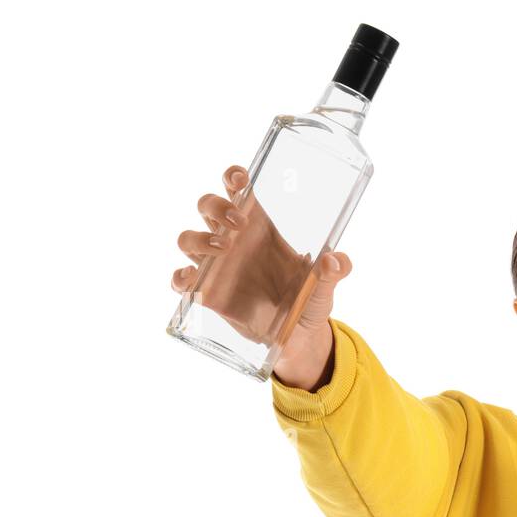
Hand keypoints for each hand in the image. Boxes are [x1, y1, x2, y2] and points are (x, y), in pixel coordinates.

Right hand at [170, 162, 352, 365]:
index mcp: (260, 228)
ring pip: (187, 238)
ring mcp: (217, 266)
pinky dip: (180, 277)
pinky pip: (180, 280)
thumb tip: (337, 261)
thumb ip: (335, 272)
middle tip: (239, 224)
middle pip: (206, 206)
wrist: (298, 338)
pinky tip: (193, 279)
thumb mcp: (325, 286)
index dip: (233, 178)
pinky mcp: (207, 293)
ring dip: (199, 238)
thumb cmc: (308, 301)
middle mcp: (233, 241)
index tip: (241, 180)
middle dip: (216, 206)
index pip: (237, 189)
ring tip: (225, 249)